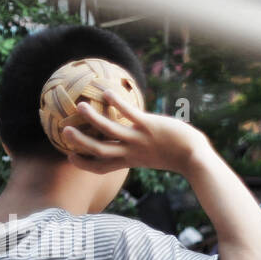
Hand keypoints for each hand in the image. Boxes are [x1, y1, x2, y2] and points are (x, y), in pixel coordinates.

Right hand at [61, 89, 210, 174]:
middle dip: (81, 142)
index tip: (70, 156)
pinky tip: (107, 92)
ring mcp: (139, 139)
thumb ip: (141, 151)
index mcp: (131, 161)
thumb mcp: (155, 157)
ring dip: (93, 119)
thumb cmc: (179, 156)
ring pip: (110, 130)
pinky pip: (129, 114)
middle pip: (99, 150)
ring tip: (80, 106)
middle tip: (64, 131)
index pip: (102, 167)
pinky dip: (117, 103)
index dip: (84, 163)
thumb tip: (135, 143)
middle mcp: (132, 152)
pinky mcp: (149, 126)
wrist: (196, 158)